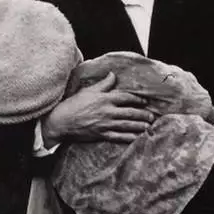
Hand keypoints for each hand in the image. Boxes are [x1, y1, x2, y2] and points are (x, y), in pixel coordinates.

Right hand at [41, 72, 155, 147]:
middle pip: (130, 113)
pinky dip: (129, 138)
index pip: (125, 97)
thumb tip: (113, 75)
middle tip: (151, 116)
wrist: (61, 122)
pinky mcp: (101, 134)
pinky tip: (136, 138)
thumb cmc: (73, 104)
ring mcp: (105, 124)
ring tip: (148, 126)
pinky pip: (119, 137)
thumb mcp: (88, 90)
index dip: (137, 99)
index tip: (145, 102)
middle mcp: (107, 112)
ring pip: (127, 125)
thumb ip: (103, 84)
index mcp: (105, 99)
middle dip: (142, 114)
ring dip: (139, 126)